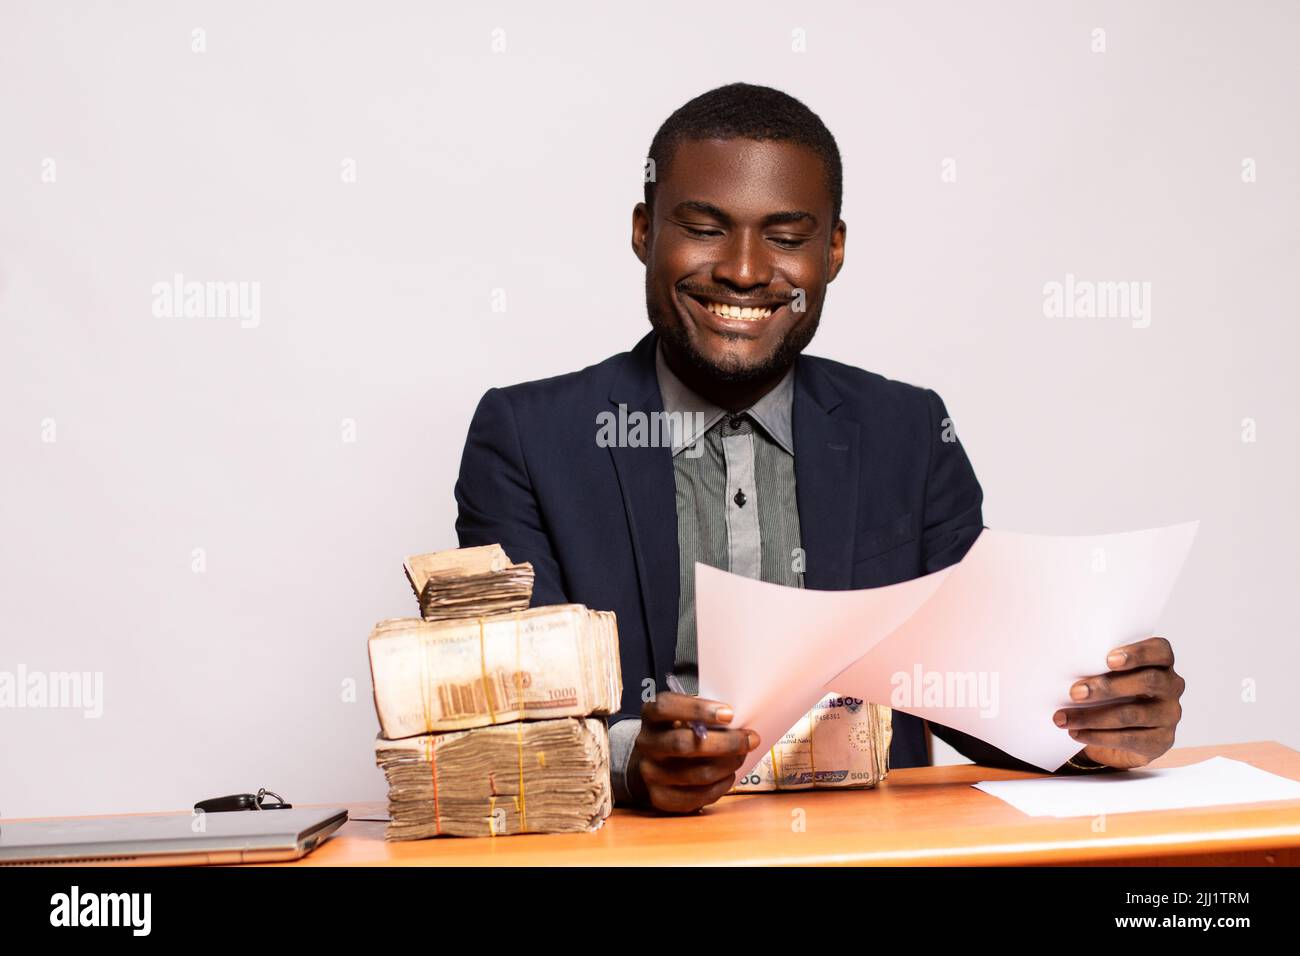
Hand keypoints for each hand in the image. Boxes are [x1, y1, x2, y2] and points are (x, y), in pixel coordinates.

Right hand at [627, 691, 760, 812]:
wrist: (652, 762)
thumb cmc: (678, 731)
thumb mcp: (683, 714)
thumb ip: (703, 716)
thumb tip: (739, 723)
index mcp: (650, 716)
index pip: (666, 707)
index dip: (697, 709)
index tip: (729, 713)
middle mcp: (646, 744)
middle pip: (684, 744)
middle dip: (725, 742)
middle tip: (751, 739)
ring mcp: (650, 773)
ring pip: (697, 773)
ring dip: (728, 765)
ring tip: (742, 756)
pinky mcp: (660, 797)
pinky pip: (697, 796)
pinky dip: (720, 786)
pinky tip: (729, 775)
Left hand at [1053, 636, 1184, 768]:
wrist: (1122, 732)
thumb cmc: (1112, 692)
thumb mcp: (1109, 674)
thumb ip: (1098, 665)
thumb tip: (1062, 662)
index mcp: (1161, 662)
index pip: (1160, 650)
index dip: (1137, 653)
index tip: (1108, 660)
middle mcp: (1171, 686)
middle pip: (1146, 682)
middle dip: (1107, 687)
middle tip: (1075, 693)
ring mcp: (1169, 715)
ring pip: (1131, 714)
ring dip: (1093, 717)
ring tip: (1064, 718)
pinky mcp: (1161, 741)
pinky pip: (1129, 739)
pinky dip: (1098, 736)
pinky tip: (1077, 733)